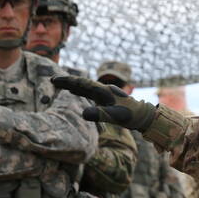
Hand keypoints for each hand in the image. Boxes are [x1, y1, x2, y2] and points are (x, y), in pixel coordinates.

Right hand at [52, 75, 188, 146]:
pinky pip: (90, 93)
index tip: (55, 80)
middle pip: (83, 83)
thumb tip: (83, 114)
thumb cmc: (131, 117)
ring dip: (73, 85)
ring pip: (86, 87)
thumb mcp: (115, 117)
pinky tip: (75, 92)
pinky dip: (80, 91)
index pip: (83, 84)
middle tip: (52, 80)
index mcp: (104, 91)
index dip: (68, 81)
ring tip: (59, 84)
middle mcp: (104, 90)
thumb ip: (100, 115)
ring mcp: (106, 94)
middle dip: (67, 81)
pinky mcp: (107, 99)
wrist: (146, 116)